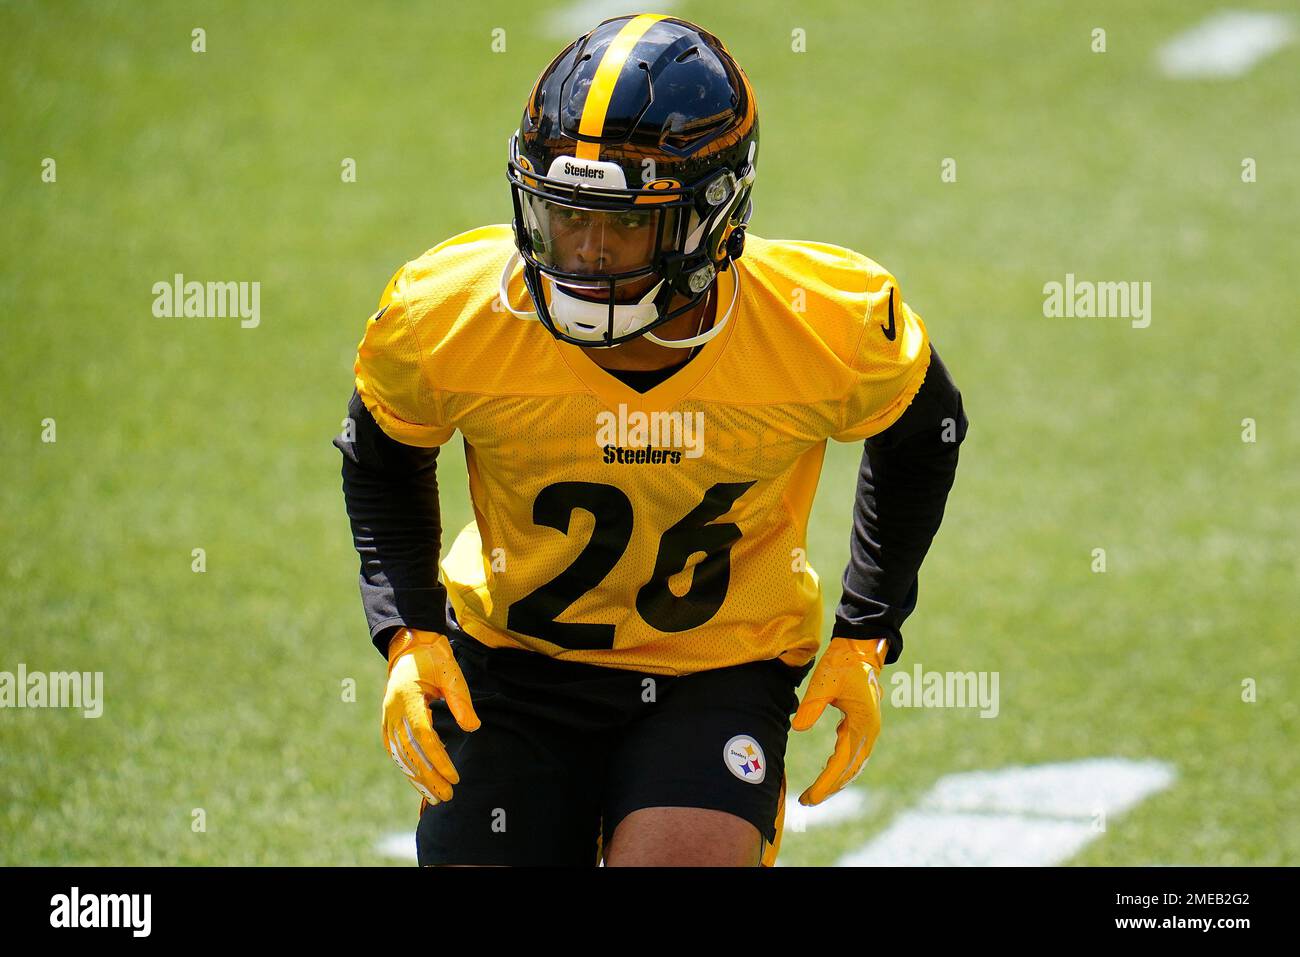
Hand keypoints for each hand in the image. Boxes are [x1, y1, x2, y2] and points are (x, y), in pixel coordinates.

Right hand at [381, 628, 480, 804]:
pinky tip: (418, 778)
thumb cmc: (433, 659)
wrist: (410, 646)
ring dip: (416, 777)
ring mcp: (387, 717)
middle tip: (446, 796)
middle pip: (410, 753)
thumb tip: (472, 728)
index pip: (424, 737)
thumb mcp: (451, 674)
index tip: (454, 777)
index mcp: (408, 698)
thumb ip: (461, 702)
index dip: (439, 760)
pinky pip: (395, 750)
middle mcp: (393, 711)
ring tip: (434, 796)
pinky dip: (406, 766)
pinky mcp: (387, 721)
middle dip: (429, 777)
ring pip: (400, 755)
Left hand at [791, 637, 886, 805]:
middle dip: (829, 787)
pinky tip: (828, 768)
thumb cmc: (843, 663)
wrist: (861, 649)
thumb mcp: (824, 682)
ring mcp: (868, 729)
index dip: (825, 783)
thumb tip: (798, 728)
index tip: (810, 797)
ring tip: (815, 793)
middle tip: (807, 802)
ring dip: (836, 779)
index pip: (842, 763)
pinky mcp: (862, 724)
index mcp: (863, 724)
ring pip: (853, 763)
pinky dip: (840, 765)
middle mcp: (869, 731)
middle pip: (850, 769)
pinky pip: (852, 752)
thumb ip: (812, 705)